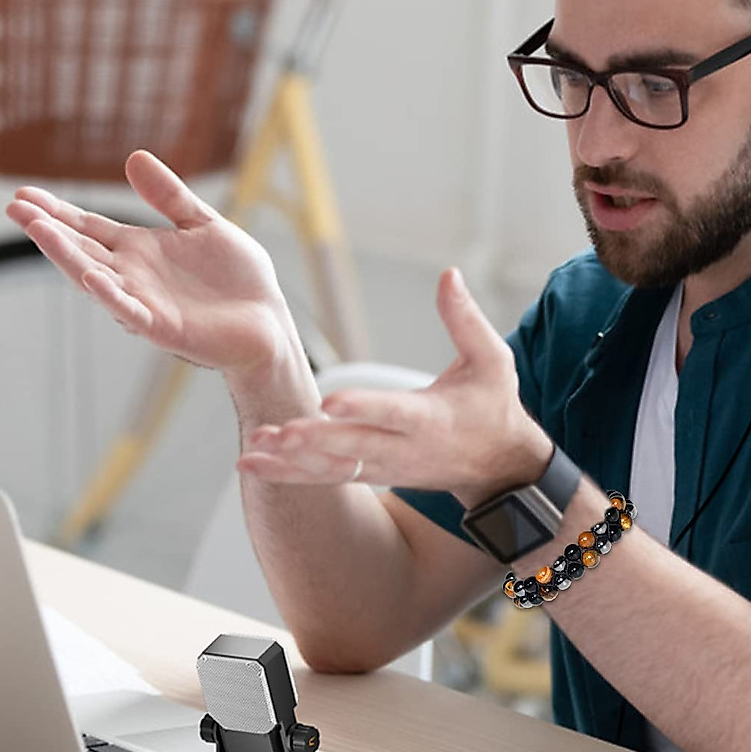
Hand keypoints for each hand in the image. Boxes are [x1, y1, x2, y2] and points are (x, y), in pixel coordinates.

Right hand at [5, 150, 298, 376]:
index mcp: (141, 250)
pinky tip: (90, 276)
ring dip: (67, 257)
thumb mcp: (203, 224)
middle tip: (15, 208)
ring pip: (96, 279)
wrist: (268, 321)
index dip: (58, 212)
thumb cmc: (238, 279)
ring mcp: (144, 302)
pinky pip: (130, 310)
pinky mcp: (163, 327)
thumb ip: (169, 197)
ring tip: (37, 231)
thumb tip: (134, 156)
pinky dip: (110, 295)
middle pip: (82, 249)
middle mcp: (133, 276)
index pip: (89, 228)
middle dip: (48, 230)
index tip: (23, 195)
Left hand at [238, 268, 552, 502]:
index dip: (363, 407)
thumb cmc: (493, 404)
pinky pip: (327, 477)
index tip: (329, 400)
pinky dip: (289, 473)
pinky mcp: (372, 474)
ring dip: (291, 461)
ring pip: (334, 468)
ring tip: (252, 449)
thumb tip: (447, 273)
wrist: (499, 467)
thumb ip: (465, 319)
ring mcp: (386, 466)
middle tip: (278, 431)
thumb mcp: (493, 361)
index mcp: (432, 418)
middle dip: (315, 441)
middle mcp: (405, 447)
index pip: (393, 411)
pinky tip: (251, 462)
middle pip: (354, 446)